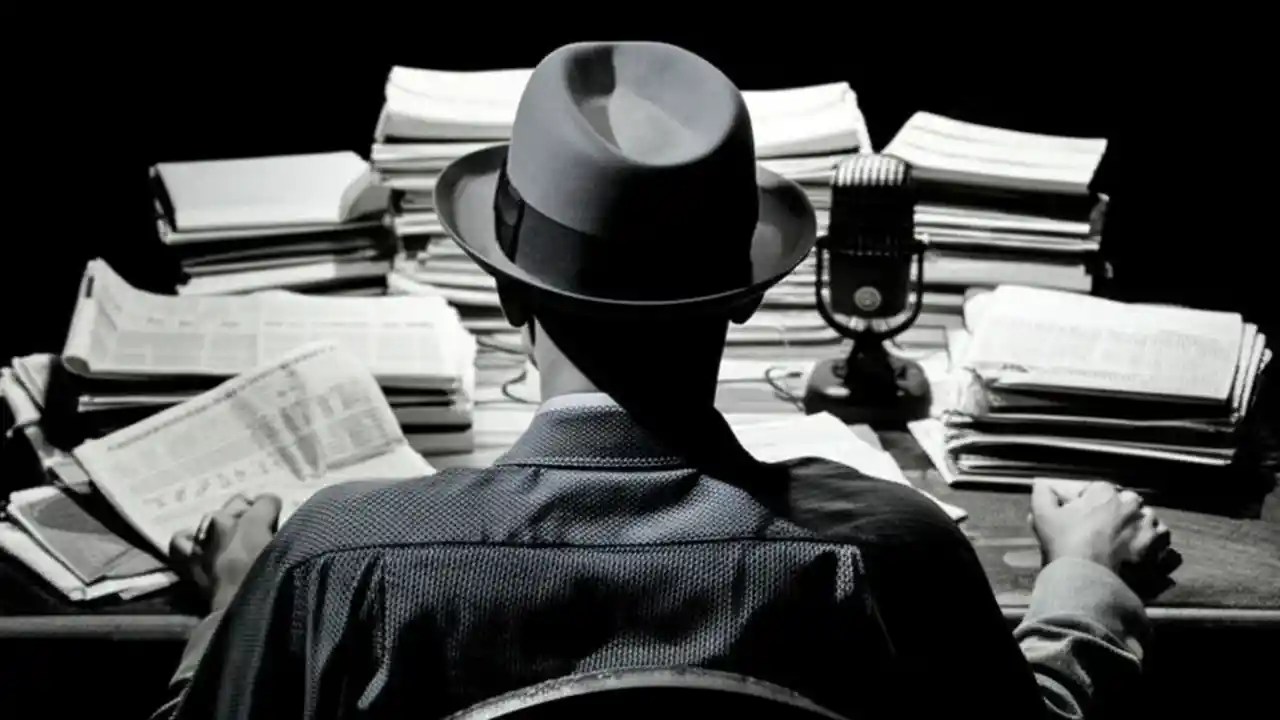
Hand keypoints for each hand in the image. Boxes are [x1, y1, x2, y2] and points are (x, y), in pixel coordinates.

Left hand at [170, 494, 281, 611]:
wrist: (237, 617)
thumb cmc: (271, 585)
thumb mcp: (286, 554)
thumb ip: (283, 536)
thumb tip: (280, 530)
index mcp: (252, 521)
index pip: (267, 500)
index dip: (274, 511)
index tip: (277, 522)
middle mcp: (223, 522)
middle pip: (238, 502)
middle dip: (248, 513)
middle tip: (257, 531)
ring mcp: (202, 539)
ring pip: (212, 518)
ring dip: (223, 526)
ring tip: (231, 541)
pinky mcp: (186, 558)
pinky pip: (182, 539)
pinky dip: (192, 541)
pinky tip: (201, 548)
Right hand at [1030, 480, 1178, 586]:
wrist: (1086, 582)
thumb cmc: (1065, 545)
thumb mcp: (1043, 516)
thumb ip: (1043, 494)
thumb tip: (1042, 484)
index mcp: (1106, 494)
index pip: (1102, 490)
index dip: (1092, 503)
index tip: (1085, 517)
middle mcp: (1134, 507)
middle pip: (1130, 505)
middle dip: (1122, 514)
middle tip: (1106, 533)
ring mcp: (1152, 532)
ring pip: (1153, 525)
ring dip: (1144, 532)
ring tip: (1129, 548)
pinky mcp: (1163, 555)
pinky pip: (1169, 552)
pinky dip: (1162, 555)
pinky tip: (1148, 562)